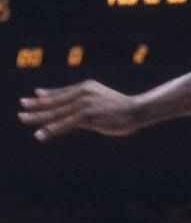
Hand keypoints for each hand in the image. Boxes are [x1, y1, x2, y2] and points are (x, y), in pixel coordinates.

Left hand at [20, 80, 140, 142]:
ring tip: (23, 118)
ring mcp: (83, 104)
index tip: (36, 94)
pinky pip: (64, 124)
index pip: (63, 92)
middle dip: (37, 104)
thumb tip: (81, 115)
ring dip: (38, 116)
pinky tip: (40, 134)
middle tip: (22, 104)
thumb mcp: (104, 102)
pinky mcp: (86, 116)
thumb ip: (89, 105)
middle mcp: (82, 93)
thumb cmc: (124, 109)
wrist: (137, 109)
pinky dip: (51, 130)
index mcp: (86, 88)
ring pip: (56, 112)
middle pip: (55, 100)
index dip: (48, 94)